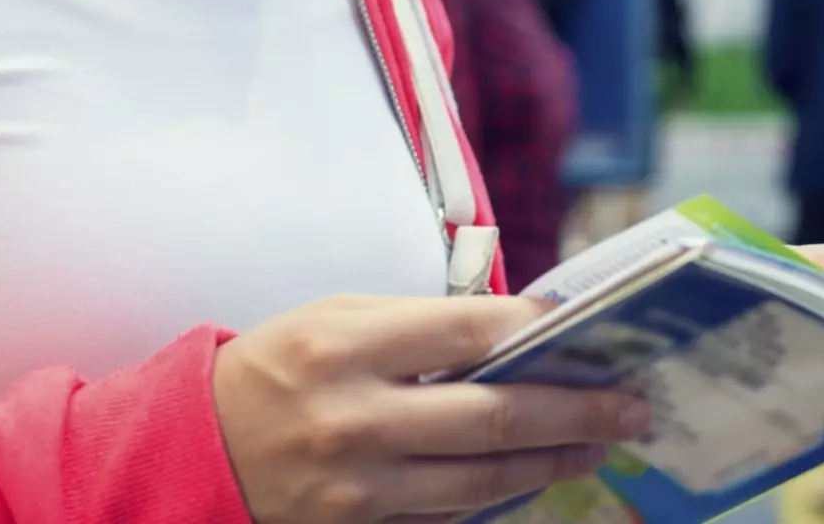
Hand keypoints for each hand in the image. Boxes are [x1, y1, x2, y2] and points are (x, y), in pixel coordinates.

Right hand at [212, 295, 651, 523]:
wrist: (192, 451)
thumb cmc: (274, 369)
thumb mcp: (334, 319)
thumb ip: (416, 326)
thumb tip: (513, 334)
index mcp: (345, 346)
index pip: (468, 332)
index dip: (538, 331)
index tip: (588, 331)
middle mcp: (353, 419)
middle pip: (490, 417)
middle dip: (574, 411)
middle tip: (632, 407)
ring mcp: (356, 486)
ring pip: (479, 482)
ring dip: (551, 463)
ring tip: (600, 445)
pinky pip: (444, 517)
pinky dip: (497, 499)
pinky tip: (535, 478)